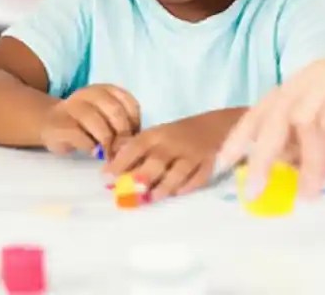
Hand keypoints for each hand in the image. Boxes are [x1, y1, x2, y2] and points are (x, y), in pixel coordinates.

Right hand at [40, 84, 140, 155]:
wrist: (48, 122)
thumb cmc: (84, 124)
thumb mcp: (105, 117)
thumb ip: (120, 123)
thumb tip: (136, 141)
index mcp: (104, 90)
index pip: (128, 102)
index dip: (134, 121)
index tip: (133, 137)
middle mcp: (89, 94)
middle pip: (115, 111)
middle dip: (123, 133)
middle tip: (123, 150)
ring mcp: (72, 107)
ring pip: (97, 122)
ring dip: (107, 142)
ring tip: (110, 155)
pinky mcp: (60, 125)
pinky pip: (80, 136)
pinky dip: (91, 147)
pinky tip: (94, 152)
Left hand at [103, 111, 232, 199]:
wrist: (218, 126)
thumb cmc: (178, 136)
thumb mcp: (157, 137)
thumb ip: (135, 153)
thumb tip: (108, 173)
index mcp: (156, 135)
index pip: (136, 147)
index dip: (121, 162)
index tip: (106, 177)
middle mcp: (173, 144)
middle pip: (157, 160)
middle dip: (142, 175)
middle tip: (128, 190)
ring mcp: (193, 154)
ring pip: (178, 171)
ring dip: (164, 185)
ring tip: (151, 198)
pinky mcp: (209, 164)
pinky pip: (199, 176)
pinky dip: (189, 184)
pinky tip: (178, 193)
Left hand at [216, 59, 324, 197]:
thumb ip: (308, 147)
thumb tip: (279, 171)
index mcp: (305, 81)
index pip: (264, 106)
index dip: (241, 134)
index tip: (224, 164)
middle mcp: (316, 71)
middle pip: (275, 111)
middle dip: (260, 153)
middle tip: (253, 189)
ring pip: (302, 118)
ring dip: (303, 162)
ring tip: (308, 192)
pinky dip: (323, 151)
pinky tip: (324, 173)